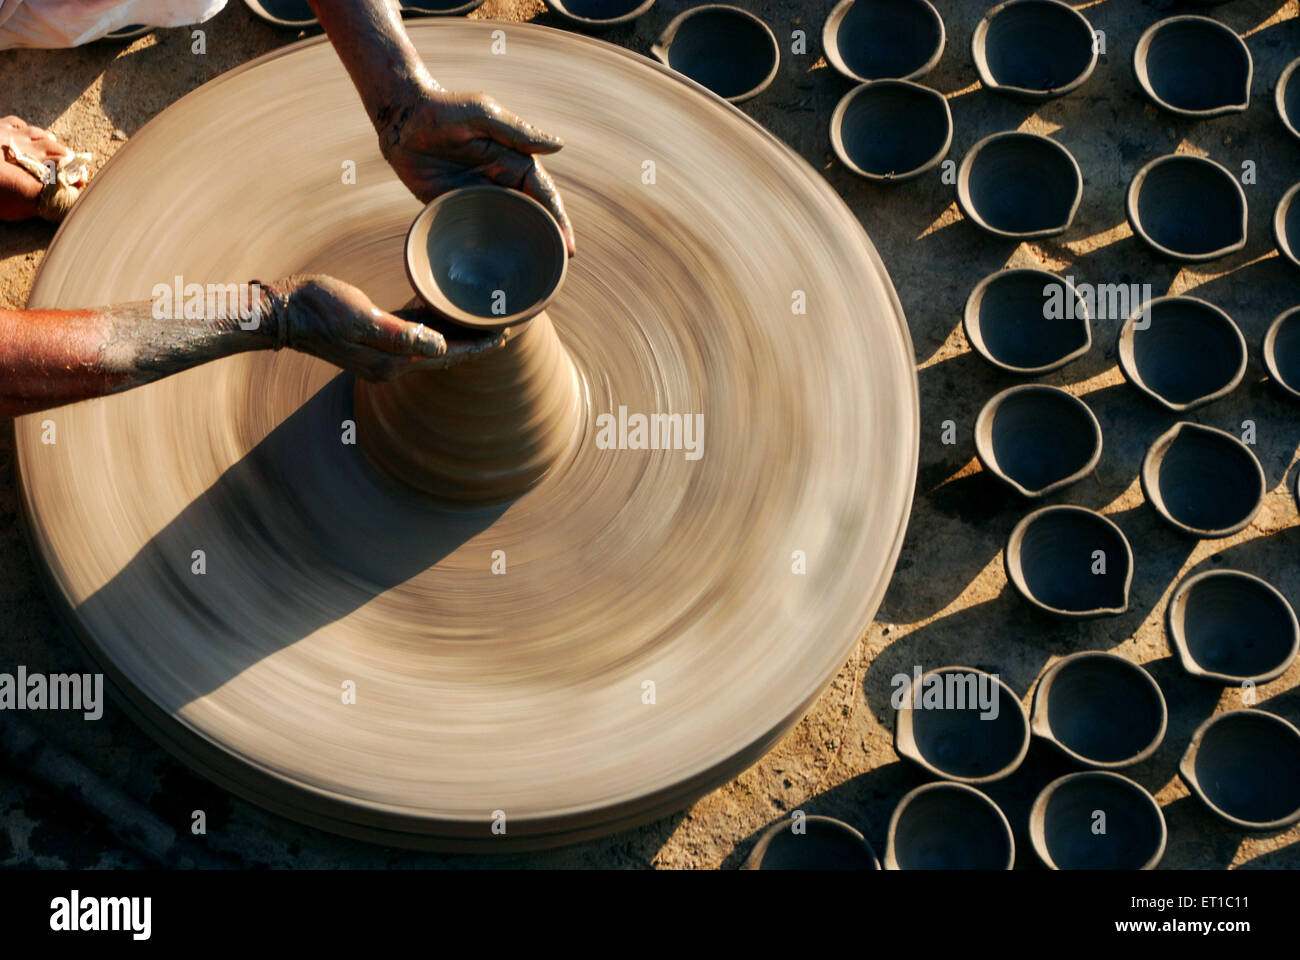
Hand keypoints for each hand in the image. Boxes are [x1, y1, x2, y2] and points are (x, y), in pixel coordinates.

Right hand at [265, 274, 507, 380]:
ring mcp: (382, 354)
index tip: (504, 336)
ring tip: (482, 323)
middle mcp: (391, 364)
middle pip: (444, 355)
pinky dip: (434, 327)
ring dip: (457, 337)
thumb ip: (403, 335)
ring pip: (431, 346)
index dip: (478, 348)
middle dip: (474, 345)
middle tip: (503, 328)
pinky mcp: (374, 339)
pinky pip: (414, 336)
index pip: (447, 358)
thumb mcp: (364, 318)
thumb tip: (442, 348)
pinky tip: (447, 316)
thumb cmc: (321, 309)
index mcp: (393, 362)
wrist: (284, 311)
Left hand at [377, 86, 575, 254]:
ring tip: (532, 277)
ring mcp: (478, 195)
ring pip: (506, 227)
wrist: (399, 118)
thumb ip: (518, 132)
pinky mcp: (453, 205)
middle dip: (546, 241)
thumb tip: (560, 146)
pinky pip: (474, 231)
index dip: (559, 221)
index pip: (544, 196)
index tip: (568, 248)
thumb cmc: (443, 109)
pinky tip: (492, 270)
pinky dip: (485, 249)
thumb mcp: (483, 116)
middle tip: (557, 271)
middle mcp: (500, 181)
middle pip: (531, 216)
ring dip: (519, 249)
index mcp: (513, 161)